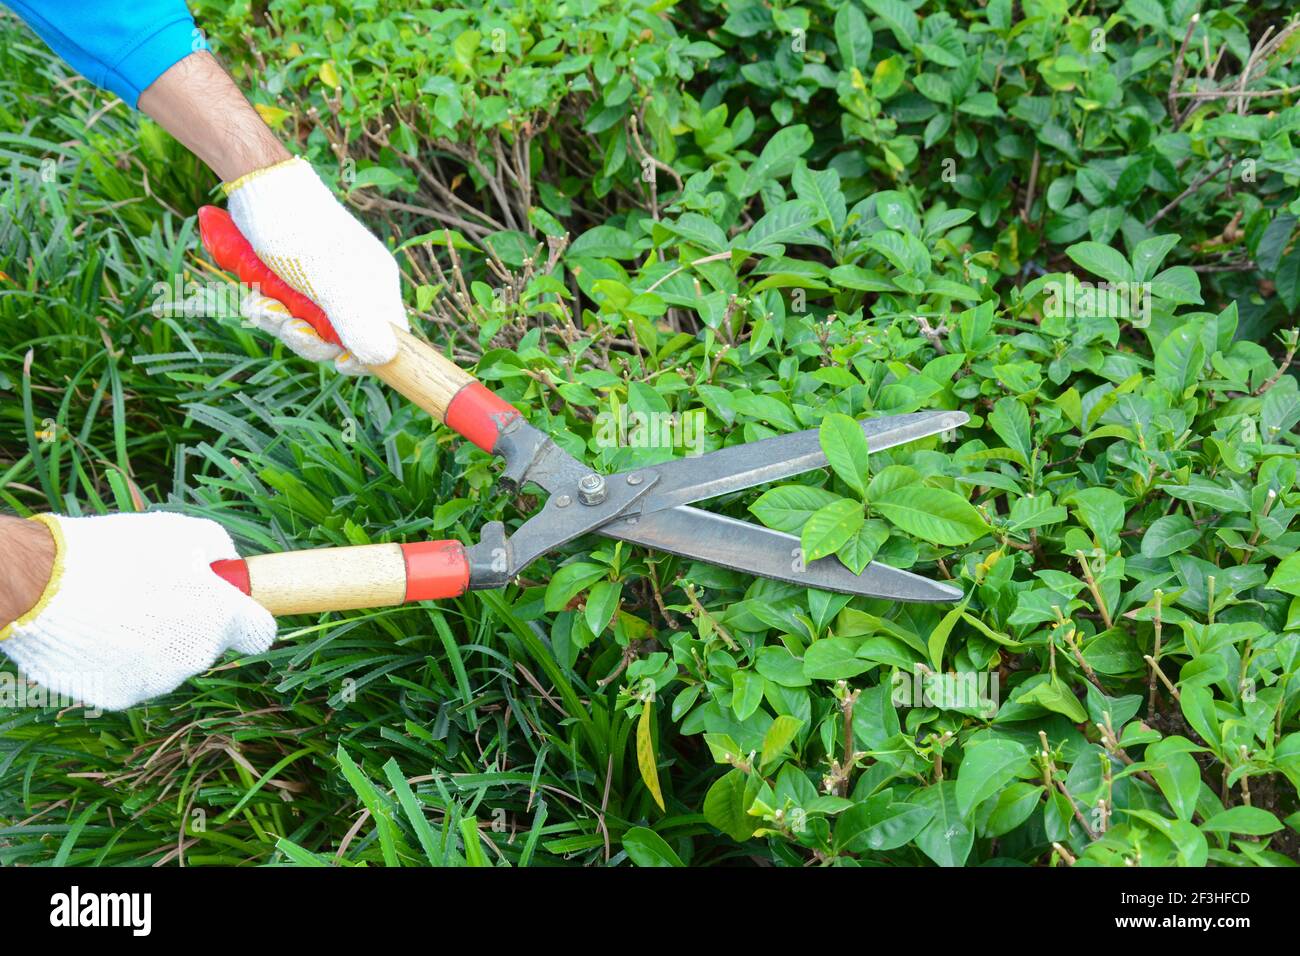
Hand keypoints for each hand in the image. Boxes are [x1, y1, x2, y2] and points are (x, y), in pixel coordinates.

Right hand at [0, 513, 274, 710]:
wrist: (47, 587)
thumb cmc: (120, 553)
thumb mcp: (184, 532)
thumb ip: (219, 551)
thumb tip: (225, 566)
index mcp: (222, 617)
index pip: (260, 633)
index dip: (245, 617)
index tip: (228, 606)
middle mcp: (198, 657)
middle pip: (207, 644)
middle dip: (190, 623)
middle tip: (153, 595)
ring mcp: (159, 681)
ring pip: (167, 662)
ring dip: (152, 643)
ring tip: (115, 611)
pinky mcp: (121, 696)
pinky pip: (130, 677)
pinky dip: (118, 660)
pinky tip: (96, 634)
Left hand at [225, 157, 408, 373]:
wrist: (259, 190)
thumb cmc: (301, 235)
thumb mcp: (333, 286)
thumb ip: (359, 324)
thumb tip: (386, 358)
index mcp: (376, 287)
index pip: (385, 338)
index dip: (363, 357)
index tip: (339, 362)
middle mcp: (356, 287)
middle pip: (340, 338)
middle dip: (307, 336)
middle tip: (285, 323)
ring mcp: (324, 282)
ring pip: (308, 324)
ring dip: (280, 319)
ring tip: (260, 302)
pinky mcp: (295, 277)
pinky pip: (287, 308)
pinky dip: (268, 305)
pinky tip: (254, 293)